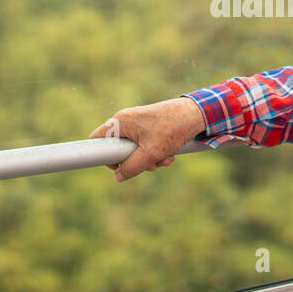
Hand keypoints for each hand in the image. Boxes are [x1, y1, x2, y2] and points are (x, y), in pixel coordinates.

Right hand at [88, 97, 206, 181]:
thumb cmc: (171, 130)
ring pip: (134, 148)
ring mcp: (138, 122)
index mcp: (120, 122)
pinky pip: (145, 143)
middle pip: (118, 148)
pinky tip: (170, 155)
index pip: (97, 139)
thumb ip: (131, 168)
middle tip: (150, 167)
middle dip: (135, 162)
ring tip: (165, 160)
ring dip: (149, 159)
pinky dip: (155, 151)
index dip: (103, 156)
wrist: (195, 114)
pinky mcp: (149, 124)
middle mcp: (126, 120)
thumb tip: (118, 177)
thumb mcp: (150, 154)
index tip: (117, 167)